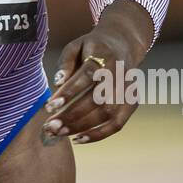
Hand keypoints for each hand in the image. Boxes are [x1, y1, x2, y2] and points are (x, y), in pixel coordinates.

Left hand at [41, 2, 152, 146]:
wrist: (123, 44)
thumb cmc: (92, 47)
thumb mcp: (75, 46)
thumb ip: (65, 63)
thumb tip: (57, 83)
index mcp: (104, 55)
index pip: (86, 75)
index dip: (69, 92)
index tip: (50, 106)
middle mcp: (119, 73)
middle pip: (98, 99)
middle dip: (72, 115)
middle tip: (51, 126)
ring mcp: (128, 89)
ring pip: (108, 114)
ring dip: (83, 127)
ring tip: (60, 133)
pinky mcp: (133, 102)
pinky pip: (117, 124)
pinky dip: (98, 135)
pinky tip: (78, 139)